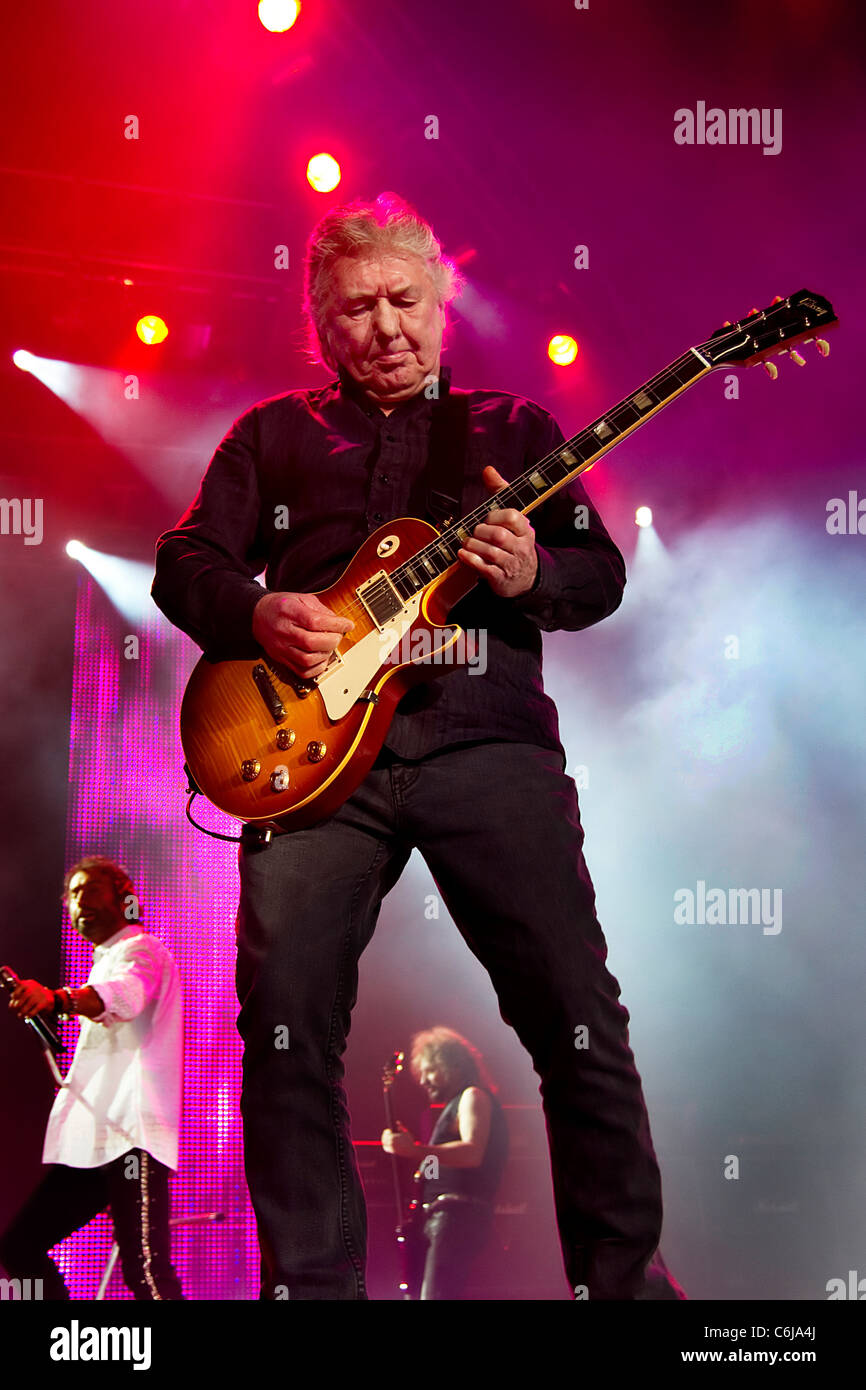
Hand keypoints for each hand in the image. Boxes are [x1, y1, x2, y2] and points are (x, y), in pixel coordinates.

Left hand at [9, 979, 54, 1017]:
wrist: (50, 997)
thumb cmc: (34, 995)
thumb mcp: (26, 992)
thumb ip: (18, 997)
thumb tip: (12, 1006)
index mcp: (29, 983)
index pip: (20, 986)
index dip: (15, 995)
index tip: (13, 1000)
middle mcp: (35, 987)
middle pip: (24, 996)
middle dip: (17, 1005)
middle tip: (15, 1010)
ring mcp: (40, 995)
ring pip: (29, 1004)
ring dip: (22, 1011)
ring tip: (20, 1016)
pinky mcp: (45, 1002)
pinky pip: (35, 1010)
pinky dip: (30, 1014)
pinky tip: (27, 1016)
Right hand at [252, 591, 353, 678]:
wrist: (257, 615)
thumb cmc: (281, 606)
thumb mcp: (301, 598)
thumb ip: (321, 609)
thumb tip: (339, 623)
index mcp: (288, 611)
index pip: (315, 621)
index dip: (335, 625)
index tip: (347, 625)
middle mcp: (283, 630)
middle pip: (311, 642)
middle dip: (332, 640)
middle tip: (337, 636)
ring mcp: (281, 647)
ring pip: (307, 659)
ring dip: (325, 655)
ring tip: (329, 646)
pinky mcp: (280, 658)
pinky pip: (301, 671)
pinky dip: (316, 668)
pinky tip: (321, 658)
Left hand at [381, 1126, 417, 1157]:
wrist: (411, 1149)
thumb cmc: (409, 1140)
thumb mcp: (406, 1131)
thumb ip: (401, 1126)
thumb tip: (397, 1121)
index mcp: (393, 1136)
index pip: (386, 1133)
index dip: (386, 1132)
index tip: (388, 1130)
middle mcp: (391, 1142)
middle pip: (384, 1138)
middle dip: (384, 1136)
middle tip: (385, 1135)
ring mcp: (391, 1147)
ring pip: (384, 1143)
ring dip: (384, 1141)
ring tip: (386, 1139)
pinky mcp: (392, 1151)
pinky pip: (386, 1148)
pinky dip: (385, 1146)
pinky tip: (386, 1144)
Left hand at [457, 466, 537, 597]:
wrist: (524, 578)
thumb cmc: (513, 542)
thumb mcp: (512, 518)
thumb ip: (500, 492)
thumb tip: (488, 470)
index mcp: (525, 530)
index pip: (512, 517)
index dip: (494, 515)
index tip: (487, 518)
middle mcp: (521, 547)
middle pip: (499, 535)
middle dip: (481, 531)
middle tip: (474, 532)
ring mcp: (511, 564)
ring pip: (491, 552)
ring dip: (473, 545)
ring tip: (466, 542)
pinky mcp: (500, 578)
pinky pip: (484, 568)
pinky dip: (470, 559)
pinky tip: (462, 553)